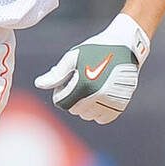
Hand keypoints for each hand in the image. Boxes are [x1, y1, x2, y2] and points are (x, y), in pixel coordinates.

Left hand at [34, 12, 150, 123]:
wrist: (125, 46)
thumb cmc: (96, 49)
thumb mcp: (73, 57)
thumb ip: (57, 74)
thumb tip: (38, 84)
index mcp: (83, 84)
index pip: (62, 103)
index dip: (61, 93)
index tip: (66, 82)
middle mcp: (97, 95)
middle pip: (74, 110)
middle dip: (73, 98)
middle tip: (80, 82)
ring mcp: (110, 101)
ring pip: (88, 116)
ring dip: (86, 106)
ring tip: (91, 87)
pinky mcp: (121, 104)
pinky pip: (104, 119)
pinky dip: (99, 112)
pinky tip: (99, 98)